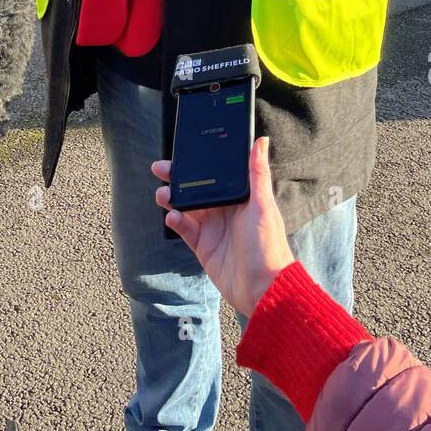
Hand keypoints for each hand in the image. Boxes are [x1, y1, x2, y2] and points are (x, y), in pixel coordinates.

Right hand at [151, 137, 294, 318]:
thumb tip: (261, 141)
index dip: (199, 165)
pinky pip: (185, 228)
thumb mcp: (263, 206)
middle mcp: (225, 210)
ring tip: (163, 194)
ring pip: (186, 207)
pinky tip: (173, 217)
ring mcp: (213, 228)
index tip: (184, 153)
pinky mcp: (203, 246)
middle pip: (197, 189)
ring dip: (173, 198)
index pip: (216, 175)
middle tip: (161, 169)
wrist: (262, 289)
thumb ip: (257, 174)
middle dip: (178, 179)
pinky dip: (176, 221)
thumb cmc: (269, 246)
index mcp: (240, 198)